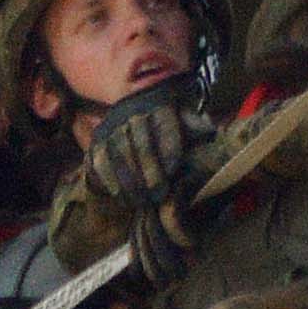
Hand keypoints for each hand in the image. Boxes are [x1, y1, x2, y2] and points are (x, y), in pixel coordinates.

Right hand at [75, 81, 211, 218]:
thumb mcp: (189, 124)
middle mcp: (134, 114)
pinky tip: (120, 197)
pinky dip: (108, 180)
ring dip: (129, 181)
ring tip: (141, 202)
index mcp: (161, 106)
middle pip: (141, 143)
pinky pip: (98, 160)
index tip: (173, 171)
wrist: (140, 112)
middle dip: (149, 172)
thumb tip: (210, 137)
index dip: (168, 149)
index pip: (165, 127)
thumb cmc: (173, 126)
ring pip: (118, 153)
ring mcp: (112, 128)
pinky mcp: (96, 142)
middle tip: (158, 196)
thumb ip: (199, 131)